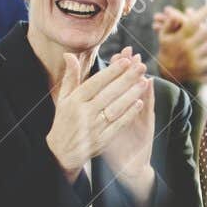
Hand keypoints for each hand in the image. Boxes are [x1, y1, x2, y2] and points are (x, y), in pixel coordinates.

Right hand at [45, 47, 152, 184]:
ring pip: (116, 108)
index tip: (125, 61)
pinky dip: (129, 114)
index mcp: (74, 101)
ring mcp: (94, 128)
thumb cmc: (64, 120)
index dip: (111, 72)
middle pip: (109, 93)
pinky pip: (118, 125)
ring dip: (131, 94)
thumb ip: (70, 77)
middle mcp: (84, 113)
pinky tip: (139, 103)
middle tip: (141, 66)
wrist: (61, 152)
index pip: (95, 83)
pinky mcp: (102, 140)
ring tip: (144, 82)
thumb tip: (69, 54)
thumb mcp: (63, 98)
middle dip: (127, 79)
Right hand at [154, 4, 206, 83]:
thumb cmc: (168, 49)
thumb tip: (174, 13)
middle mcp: (186, 49)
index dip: (205, 12)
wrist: (167, 75)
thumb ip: (170, 23)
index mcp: (179, 38)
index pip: (193, 22)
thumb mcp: (164, 36)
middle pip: (205, 33)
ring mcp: (193, 61)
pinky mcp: (199, 72)